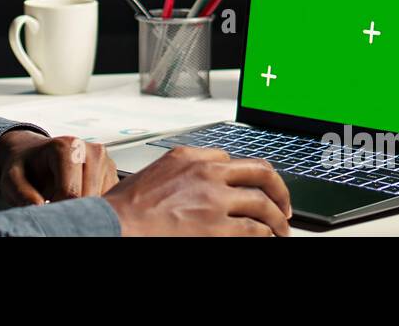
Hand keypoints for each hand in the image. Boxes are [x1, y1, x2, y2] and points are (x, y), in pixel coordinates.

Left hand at [0, 130, 118, 205]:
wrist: (34, 156)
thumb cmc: (26, 167)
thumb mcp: (12, 179)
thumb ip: (23, 194)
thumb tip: (40, 208)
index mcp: (67, 147)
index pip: (71, 192)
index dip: (59, 210)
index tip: (48, 214)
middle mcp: (92, 150)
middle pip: (90, 198)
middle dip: (73, 211)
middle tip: (56, 211)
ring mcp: (105, 162)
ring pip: (102, 201)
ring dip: (85, 210)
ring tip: (63, 203)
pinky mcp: (112, 174)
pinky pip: (108, 201)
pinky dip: (93, 208)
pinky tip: (76, 202)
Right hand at [101, 146, 291, 235]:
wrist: (114, 225)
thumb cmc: (122, 207)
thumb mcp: (151, 175)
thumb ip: (177, 175)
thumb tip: (192, 188)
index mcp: (189, 157)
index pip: (229, 158)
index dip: (245, 176)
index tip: (252, 187)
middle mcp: (206, 172)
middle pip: (259, 172)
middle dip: (278, 189)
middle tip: (284, 205)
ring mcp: (214, 198)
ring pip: (263, 203)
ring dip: (278, 219)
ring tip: (282, 230)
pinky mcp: (217, 226)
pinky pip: (255, 230)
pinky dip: (266, 236)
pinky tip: (267, 240)